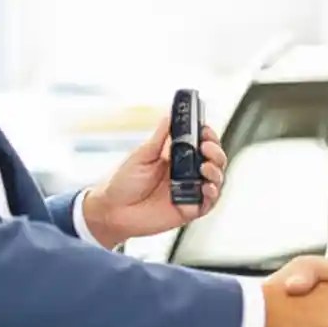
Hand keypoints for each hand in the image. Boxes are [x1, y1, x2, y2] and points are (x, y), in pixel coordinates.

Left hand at [82, 115, 225, 246]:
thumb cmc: (123, 183)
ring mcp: (189, 191)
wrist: (111, 210)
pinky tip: (207, 187)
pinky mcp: (189, 209)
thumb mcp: (141, 155)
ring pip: (216, 179)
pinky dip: (213, 194)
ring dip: (216, 170)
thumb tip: (170, 116)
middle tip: (206, 147)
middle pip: (214, 159)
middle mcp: (186, 173)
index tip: (204, 130)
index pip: (201, 143)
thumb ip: (160, 137)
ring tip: (205, 167)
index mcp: (177, 157)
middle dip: (215, 151)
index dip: (207, 136)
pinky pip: (209, 203)